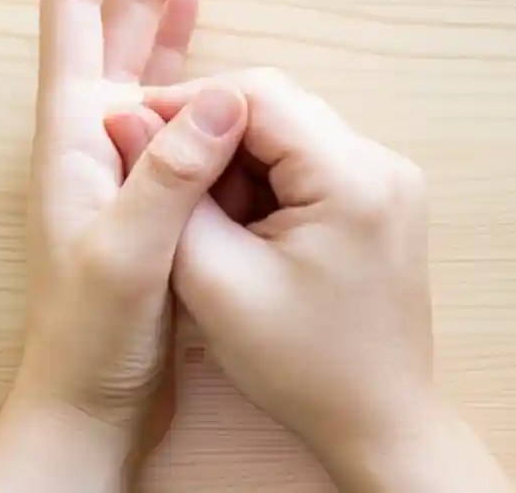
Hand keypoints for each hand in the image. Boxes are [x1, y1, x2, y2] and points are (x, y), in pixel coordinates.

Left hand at [0, 0, 245, 492]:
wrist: (85, 401)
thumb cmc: (90, 340)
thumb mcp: (128, 259)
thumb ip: (169, 177)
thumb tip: (224, 93)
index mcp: (72, 136)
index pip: (71, 13)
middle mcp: (89, 133)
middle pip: (117, 13)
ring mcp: (117, 155)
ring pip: (142, 47)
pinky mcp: (144, 181)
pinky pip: (164, 95)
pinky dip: (181, 51)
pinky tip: (199, 29)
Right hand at [131, 69, 511, 492]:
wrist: (376, 421)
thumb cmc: (301, 367)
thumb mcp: (214, 282)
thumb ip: (167, 192)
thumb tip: (124, 115)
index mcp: (352, 179)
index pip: (258, 93)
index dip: (187, 101)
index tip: (134, 129)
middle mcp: (384, 163)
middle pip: (278, 105)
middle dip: (212, 130)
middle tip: (158, 169)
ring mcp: (390, 179)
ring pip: (292, 129)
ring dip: (237, 154)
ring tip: (200, 206)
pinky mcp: (383, 197)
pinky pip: (313, 157)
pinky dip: (267, 174)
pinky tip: (239, 218)